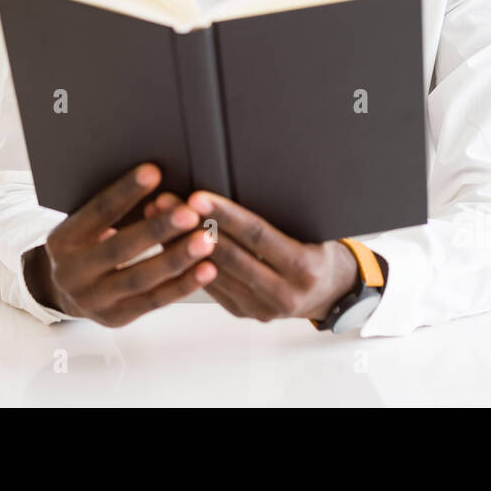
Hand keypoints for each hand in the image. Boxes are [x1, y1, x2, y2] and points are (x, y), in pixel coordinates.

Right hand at [26, 163, 217, 326]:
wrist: (67, 291)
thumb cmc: (88, 244)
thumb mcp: (87, 225)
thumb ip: (114, 207)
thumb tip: (157, 176)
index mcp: (62, 240)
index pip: (97, 211)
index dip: (125, 191)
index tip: (154, 172)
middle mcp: (71, 273)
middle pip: (119, 249)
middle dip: (157, 230)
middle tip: (190, 213)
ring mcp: (93, 300)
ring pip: (140, 279)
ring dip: (176, 258)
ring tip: (206, 240)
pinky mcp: (116, 318)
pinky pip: (154, 301)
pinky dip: (183, 285)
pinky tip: (207, 269)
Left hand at [143, 190, 358, 322]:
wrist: (333, 293)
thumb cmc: (321, 250)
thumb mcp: (313, 229)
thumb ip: (281, 215)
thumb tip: (242, 178)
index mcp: (304, 268)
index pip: (257, 236)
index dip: (226, 216)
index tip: (197, 198)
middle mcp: (283, 294)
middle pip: (229, 256)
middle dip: (193, 227)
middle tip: (166, 203)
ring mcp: (261, 308)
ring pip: (213, 273)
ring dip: (181, 244)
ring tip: (157, 217)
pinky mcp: (243, 312)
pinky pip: (210, 286)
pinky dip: (187, 262)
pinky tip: (168, 241)